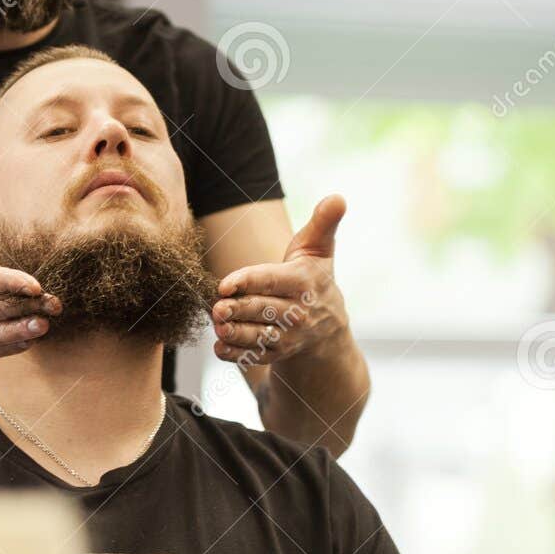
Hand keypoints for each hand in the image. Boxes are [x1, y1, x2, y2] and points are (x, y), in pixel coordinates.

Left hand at [210, 194, 348, 364]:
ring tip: (218, 325)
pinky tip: (219, 346)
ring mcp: (288, 335)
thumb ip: (323, 223)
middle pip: (261, 309)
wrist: (327, 328)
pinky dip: (235, 354)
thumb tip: (338, 197)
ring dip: (235, 333)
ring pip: (257, 335)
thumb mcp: (319, 250)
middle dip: (237, 309)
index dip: (247, 281)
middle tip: (216, 307)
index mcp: (304, 282)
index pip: (271, 280)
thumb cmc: (313, 278)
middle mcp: (298, 312)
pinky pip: (254, 356)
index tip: (224, 284)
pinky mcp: (277, 354)